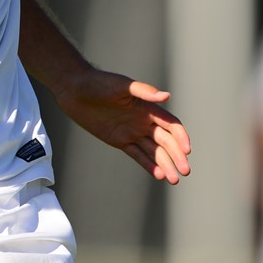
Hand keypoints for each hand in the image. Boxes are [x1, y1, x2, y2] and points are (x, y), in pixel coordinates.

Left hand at [58, 70, 191, 183]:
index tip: (187, 150)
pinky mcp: (119, 141)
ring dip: (166, 164)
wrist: (74, 90)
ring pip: (154, 151)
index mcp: (147, 107)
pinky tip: (159, 175)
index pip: (171, 125)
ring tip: (174, 180)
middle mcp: (143, 121)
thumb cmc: (98, 82)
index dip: (181, 137)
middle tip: (186, 171)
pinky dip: (148, 165)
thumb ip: (144, 91)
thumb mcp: (121, 85)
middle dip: (177, 156)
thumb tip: (166, 96)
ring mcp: (132, 132)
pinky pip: (137, 155)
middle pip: (166, 141)